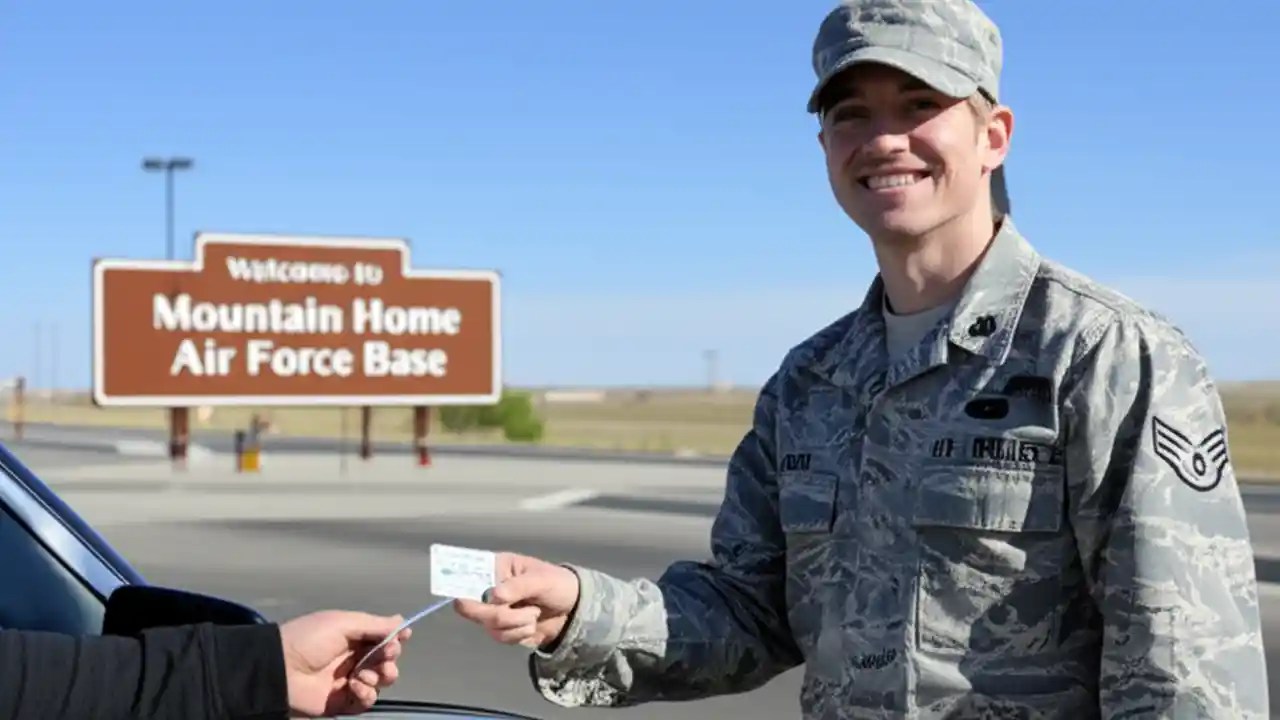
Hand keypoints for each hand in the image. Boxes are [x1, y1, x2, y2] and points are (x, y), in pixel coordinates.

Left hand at [278, 610, 411, 716]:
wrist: (279, 670)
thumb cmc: (308, 640)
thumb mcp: (342, 623)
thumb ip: (374, 625)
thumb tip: (402, 621)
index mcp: (353, 636)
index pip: (384, 638)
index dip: (395, 638)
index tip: (402, 636)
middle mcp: (354, 658)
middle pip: (387, 660)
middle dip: (390, 657)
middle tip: (384, 656)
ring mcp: (350, 681)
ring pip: (381, 681)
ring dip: (380, 675)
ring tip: (364, 673)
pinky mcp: (344, 702)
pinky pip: (367, 700)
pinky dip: (367, 693)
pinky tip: (355, 686)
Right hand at [453, 551, 579, 649]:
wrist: (572, 611)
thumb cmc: (557, 584)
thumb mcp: (542, 579)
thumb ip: (518, 586)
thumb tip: (495, 596)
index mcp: (496, 568)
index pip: (468, 574)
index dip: (457, 583)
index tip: (458, 596)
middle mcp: (489, 589)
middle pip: (471, 606)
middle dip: (498, 612)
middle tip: (516, 609)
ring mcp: (494, 611)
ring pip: (489, 625)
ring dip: (516, 623)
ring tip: (534, 613)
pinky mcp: (502, 630)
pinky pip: (501, 637)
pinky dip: (519, 634)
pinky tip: (532, 625)